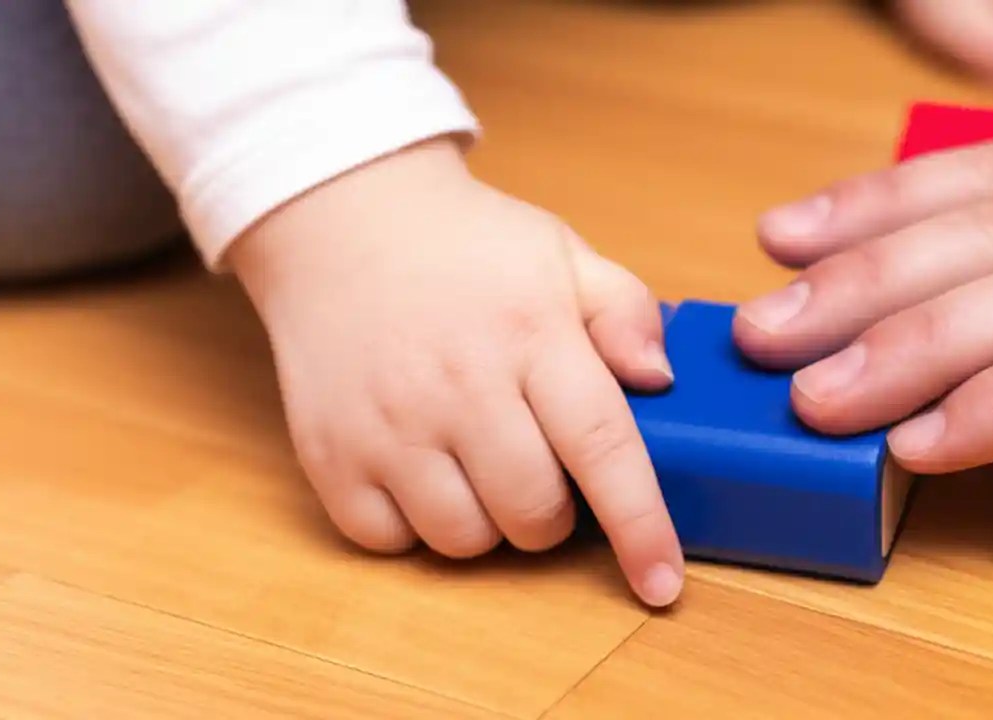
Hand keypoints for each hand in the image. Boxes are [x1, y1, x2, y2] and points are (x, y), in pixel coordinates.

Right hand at [228, 137, 683, 605]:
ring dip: (487, 522)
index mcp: (530, 333)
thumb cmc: (465, 246)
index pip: (601, 446)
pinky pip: (389, 540)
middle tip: (541, 465)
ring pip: (463, 539)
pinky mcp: (330, 454)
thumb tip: (660, 381)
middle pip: (533, 514)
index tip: (662, 582)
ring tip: (478, 465)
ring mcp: (386, 425)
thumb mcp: (561, 254)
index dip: (640, 525)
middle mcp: (457, 385)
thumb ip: (625, 312)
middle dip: (555, 513)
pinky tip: (421, 470)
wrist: (340, 221)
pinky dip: (414, 525)